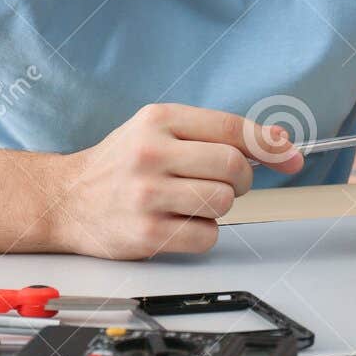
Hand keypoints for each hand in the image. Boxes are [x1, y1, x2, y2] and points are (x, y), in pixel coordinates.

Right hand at [46, 103, 303, 258]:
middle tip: (223, 183)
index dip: (270, 145)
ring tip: (190, 201)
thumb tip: (281, 144)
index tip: (291, 157)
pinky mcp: (146, 233)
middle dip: (241, 180)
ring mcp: (147, 194)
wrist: (64, 200)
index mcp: (159, 119)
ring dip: (219, 206)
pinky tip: (178, 223)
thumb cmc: (121, 164)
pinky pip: (207, 236)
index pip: (232, 128)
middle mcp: (151, 153)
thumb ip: (216, 133)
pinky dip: (203, 233)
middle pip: (235, 168)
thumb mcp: (160, 130)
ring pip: (224, 202)